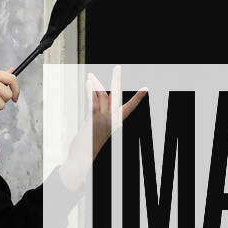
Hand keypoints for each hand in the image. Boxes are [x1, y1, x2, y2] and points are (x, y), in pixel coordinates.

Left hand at [60, 66, 147, 191]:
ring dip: (94, 84)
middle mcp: (110, 121)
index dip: (137, 98)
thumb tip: (95, 118)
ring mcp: (102, 120)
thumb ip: (97, 123)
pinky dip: (89, 91)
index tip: (145, 88)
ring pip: (101, 97)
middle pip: (115, 96)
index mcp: (114, 124)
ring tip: (90, 74)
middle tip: (117, 67)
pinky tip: (87, 82)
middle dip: (116, 80)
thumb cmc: (88, 149)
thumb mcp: (95, 133)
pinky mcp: (92, 121)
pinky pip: (92, 102)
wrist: (82, 161)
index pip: (128, 108)